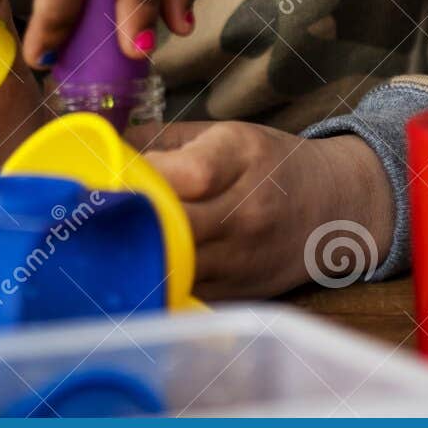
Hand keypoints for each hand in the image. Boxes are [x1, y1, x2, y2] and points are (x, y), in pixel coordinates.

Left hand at [129, 121, 395, 299]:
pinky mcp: (240, 293)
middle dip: (128, 220)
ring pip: (175, 265)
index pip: (189, 174)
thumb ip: (166, 140)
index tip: (111, 177)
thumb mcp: (229, 134)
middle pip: (175, 225)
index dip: (143, 177)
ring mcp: (244, 258)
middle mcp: (246, 211)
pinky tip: (135, 271)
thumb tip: (104, 146)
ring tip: (103, 244)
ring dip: (135, 256)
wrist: (338, 206)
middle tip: (89, 216)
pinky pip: (186, 292)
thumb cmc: (273, 163)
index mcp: (242, 157)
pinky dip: (157, 281)